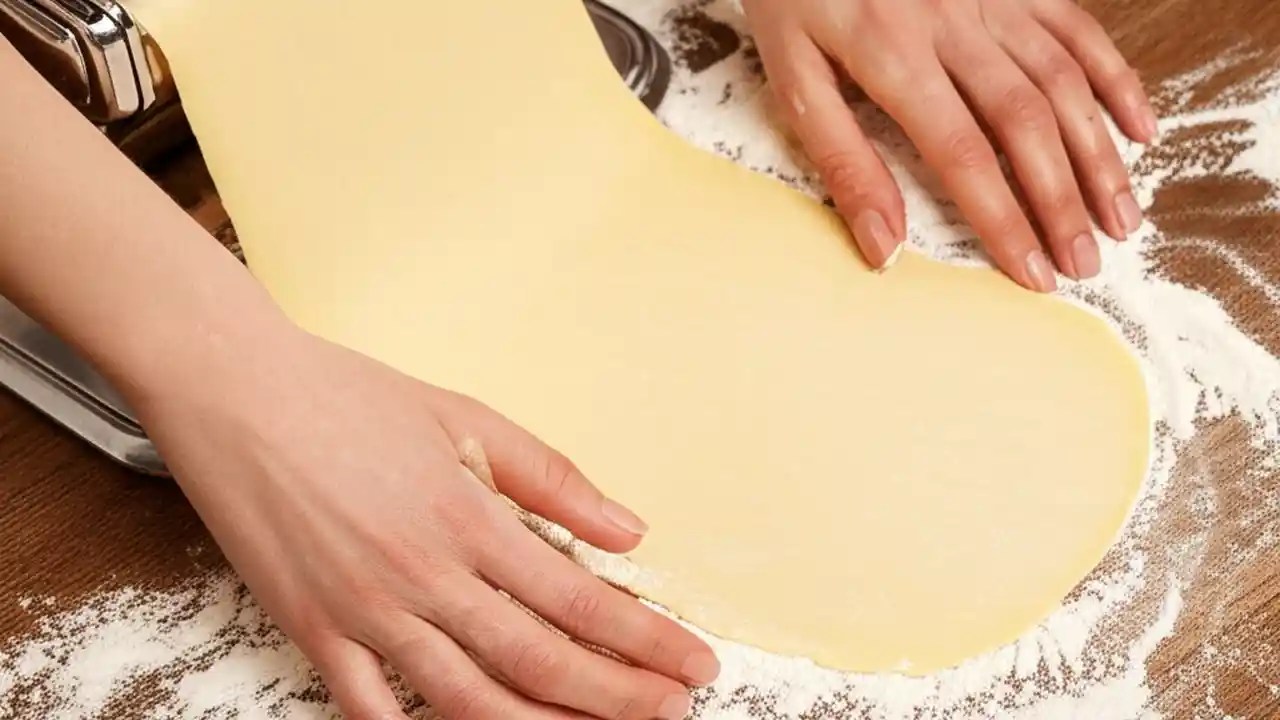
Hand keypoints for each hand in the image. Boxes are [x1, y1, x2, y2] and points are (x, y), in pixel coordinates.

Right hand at [139, 326, 717, 719]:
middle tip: (671, 713)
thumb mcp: (465, 418)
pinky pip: (371, 709)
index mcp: (469, 517)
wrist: (234, 391)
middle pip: (538, 660)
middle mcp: (424, 575)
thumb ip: (552, 479)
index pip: (580, 599)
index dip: (646, 641)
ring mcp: (364, 610)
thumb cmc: (348, 397)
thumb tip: (631, 530)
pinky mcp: (311, 629)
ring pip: (467, 700)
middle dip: (616, 697)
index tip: (693, 664)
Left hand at [742, 0, 1156, 288]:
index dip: (1004, 220)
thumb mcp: (792, 77)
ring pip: (1063, 80)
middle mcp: (954, 22)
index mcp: (893, 55)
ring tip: (1121, 218)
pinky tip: (1138, 129)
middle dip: (1062, 201)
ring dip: (1098, 153)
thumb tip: (884, 245)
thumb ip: (842, 158)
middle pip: (1026, 123)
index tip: (1032, 274)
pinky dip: (1113, 77)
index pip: (962, 154)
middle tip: (1085, 263)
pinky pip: (1076, 27)